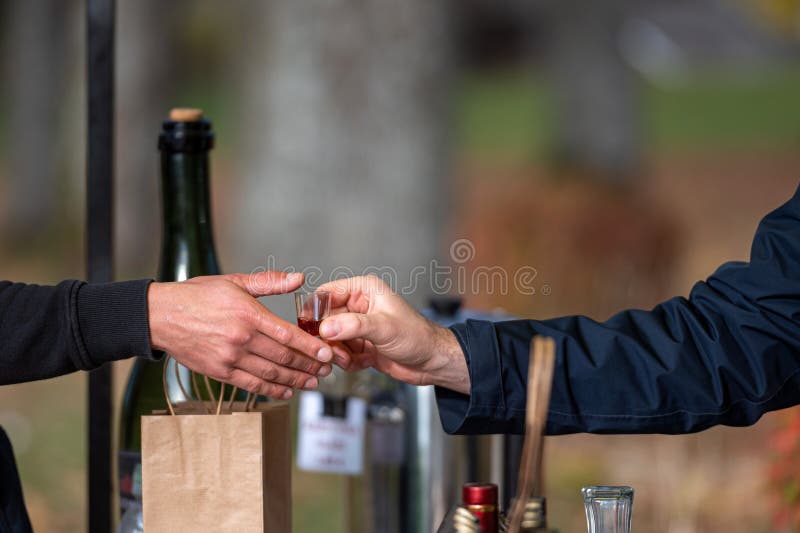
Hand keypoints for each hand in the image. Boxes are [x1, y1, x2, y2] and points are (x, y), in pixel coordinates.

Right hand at [147, 272, 332, 399]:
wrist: (160, 316)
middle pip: (283, 358)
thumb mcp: (234, 281)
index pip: (287, 335)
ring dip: (295, 380)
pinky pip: (251, 385)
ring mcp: (229, 358)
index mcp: (247, 314)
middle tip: (327, 370)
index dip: (310, 347)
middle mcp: (240, 339)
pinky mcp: (220, 372)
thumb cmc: (197, 296)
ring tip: (313, 383)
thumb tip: (299, 278)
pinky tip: (287, 391)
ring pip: (270, 374)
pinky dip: (272, 390)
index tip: (327, 353)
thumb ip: (269, 282)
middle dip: (309, 366)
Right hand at [317, 276, 469, 394]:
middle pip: (325, 319)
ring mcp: (358, 327)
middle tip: (330, 350)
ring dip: (336, 352)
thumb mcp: (384, 327)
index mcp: (364, 290)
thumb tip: (325, 328)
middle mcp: (359, 307)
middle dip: (326, 337)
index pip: (328, 293)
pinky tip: (361, 363)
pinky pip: (340, 353)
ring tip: (349, 359)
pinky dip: (346, 362)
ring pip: (331, 339)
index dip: (315, 309)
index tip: (309, 326)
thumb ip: (353, 326)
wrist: (432, 362)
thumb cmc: (417, 336)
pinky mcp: (360, 346)